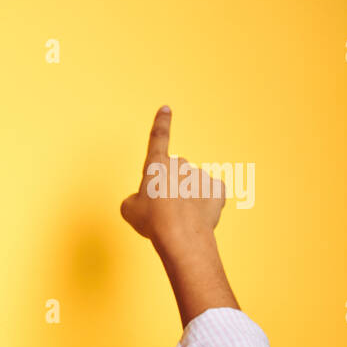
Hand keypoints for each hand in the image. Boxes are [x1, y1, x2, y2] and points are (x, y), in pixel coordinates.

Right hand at [120, 106, 226, 253]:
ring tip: (179, 219)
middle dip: (170, 186)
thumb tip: (144, 200)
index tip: (166, 108)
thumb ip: (135, 198)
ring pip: (192, 185)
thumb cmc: (152, 222)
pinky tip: (197, 217)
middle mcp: (181, 165)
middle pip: (174, 172)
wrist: (180, 237)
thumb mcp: (129, 210)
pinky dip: (204, 204)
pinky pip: (210, 195)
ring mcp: (201, 176)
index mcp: (157, 165)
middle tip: (163, 210)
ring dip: (186, 198)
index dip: (161, 123)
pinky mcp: (218, 190)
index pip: (158, 138)